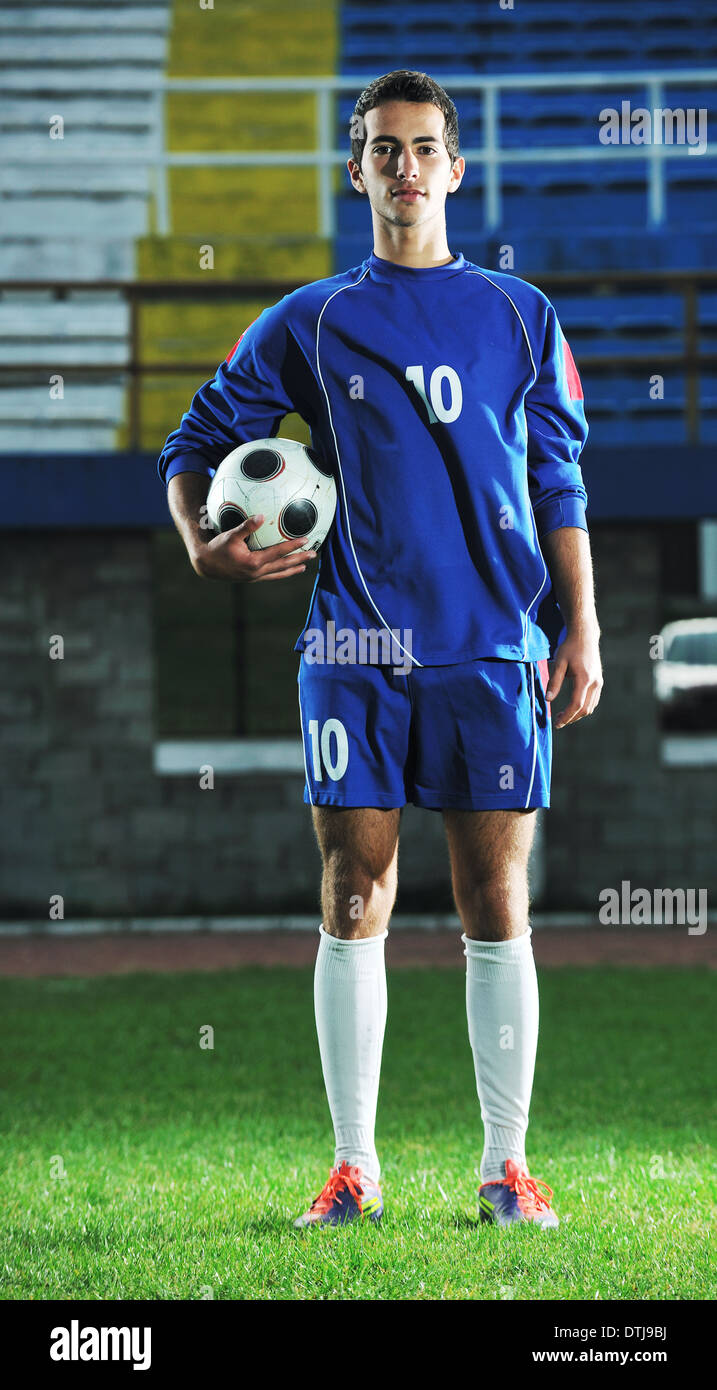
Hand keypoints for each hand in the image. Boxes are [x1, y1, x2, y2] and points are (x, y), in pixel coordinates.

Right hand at [191, 513, 317, 582]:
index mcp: (254, 562)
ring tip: (305, 566)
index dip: (293, 546)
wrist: (206, 565)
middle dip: (299, 559)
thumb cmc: (217, 548)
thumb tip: (261, 516)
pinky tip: (288, 570)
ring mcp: (255, 577)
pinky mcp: (252, 578)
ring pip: (279, 573)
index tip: (306, 540)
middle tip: (314, 554)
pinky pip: (271, 576)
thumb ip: (247, 526)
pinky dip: (281, 573)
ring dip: (293, 569)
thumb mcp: (230, 535)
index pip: (278, 552)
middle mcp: (257, 572)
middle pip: (283, 565)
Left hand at [545, 627, 602, 728]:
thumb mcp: (559, 662)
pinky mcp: (599, 681)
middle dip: (571, 718)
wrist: (585, 636)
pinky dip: (583, 707)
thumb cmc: (570, 648)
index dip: (567, 716)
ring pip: (590, 706)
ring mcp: (599, 682)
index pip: (576, 704)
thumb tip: (548, 699)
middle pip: (585, 709)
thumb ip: (554, 681)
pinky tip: (572, 707)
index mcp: (585, 679)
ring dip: (577, 714)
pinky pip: (593, 700)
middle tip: (557, 721)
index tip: (557, 723)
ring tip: (563, 715)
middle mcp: (595, 682)